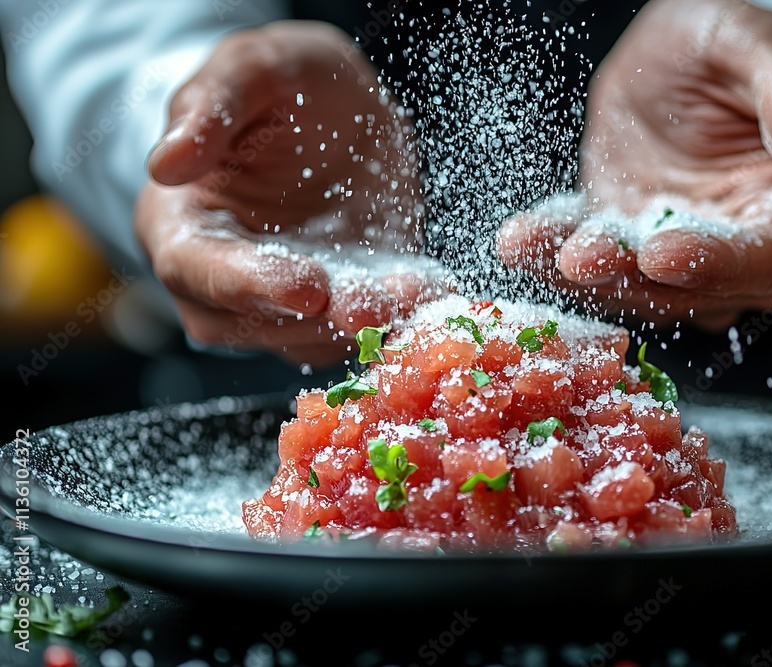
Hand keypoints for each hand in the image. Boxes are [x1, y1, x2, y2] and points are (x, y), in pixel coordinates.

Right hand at [136, 21, 446, 366]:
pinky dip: (400, 316)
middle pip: (259, 321)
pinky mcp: (345, 299)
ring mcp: (289, 299)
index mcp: (183, 226)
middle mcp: (227, 279)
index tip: (304, 286)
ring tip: (410, 297)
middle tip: (367, 307)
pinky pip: (366, 324)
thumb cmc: (275, 85)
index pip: (200, 270)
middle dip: (319, 319)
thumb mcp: (247, 70)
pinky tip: (431, 295)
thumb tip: (165, 164)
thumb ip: (207, 109)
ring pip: (317, 335)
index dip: (250, 284)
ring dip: (365, 324)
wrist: (329, 105)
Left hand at [498, 0, 771, 330]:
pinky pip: (587, 260)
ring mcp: (672, 253)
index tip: (664, 252)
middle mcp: (733, 253)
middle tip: (580, 258)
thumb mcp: (768, 51)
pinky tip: (518, 241)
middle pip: (684, 289)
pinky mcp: (622, 242)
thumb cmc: (742, 53)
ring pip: (626, 284)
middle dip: (627, 276)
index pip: (762, 262)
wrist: (695, 61)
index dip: (714, 265)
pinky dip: (550, 254)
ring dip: (576, 274)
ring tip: (527, 246)